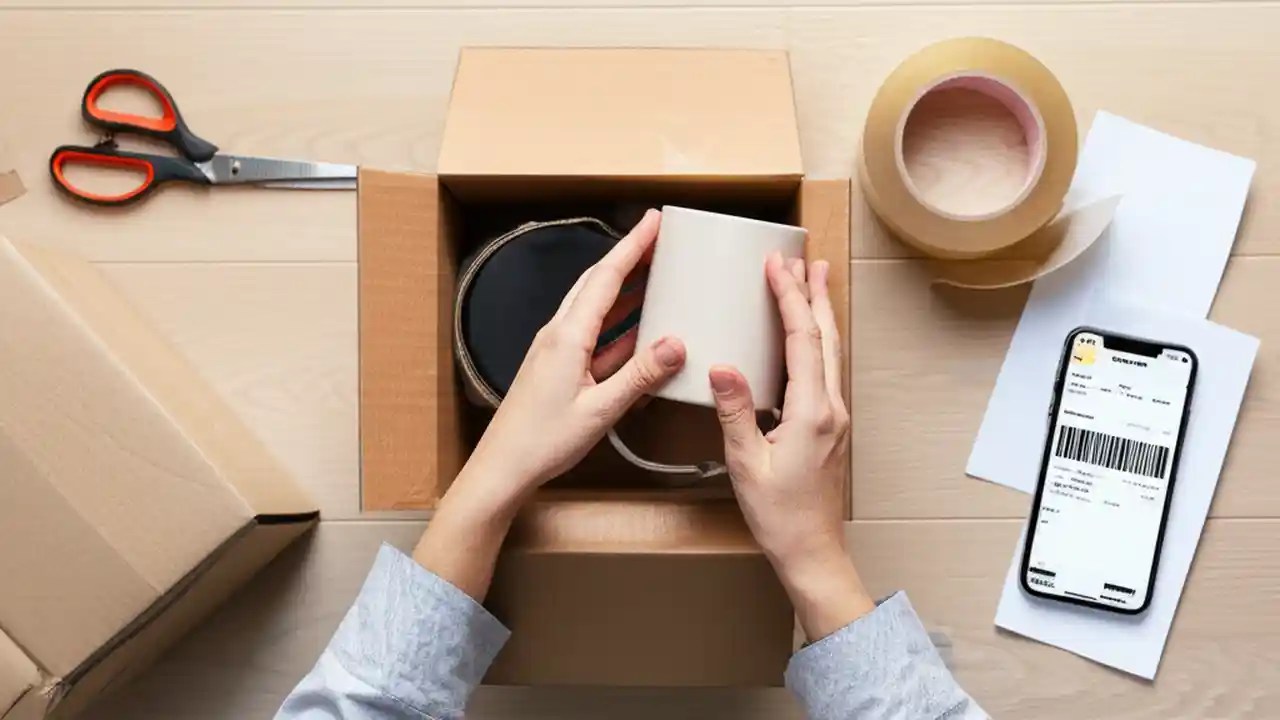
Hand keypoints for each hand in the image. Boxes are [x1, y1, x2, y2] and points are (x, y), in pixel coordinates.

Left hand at [455, 209, 687, 515]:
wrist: (502, 468)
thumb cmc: (543, 442)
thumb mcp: (600, 410)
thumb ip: (640, 375)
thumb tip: (677, 343)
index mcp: (568, 336)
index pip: (605, 278)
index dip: (632, 246)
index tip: (654, 221)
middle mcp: (558, 334)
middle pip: (597, 283)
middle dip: (629, 258)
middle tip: (659, 239)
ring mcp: (555, 350)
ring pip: (594, 307)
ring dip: (624, 289)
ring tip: (655, 275)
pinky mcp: (557, 368)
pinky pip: (592, 335)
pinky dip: (617, 325)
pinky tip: (638, 329)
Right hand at [709, 255, 874, 639]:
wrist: (812, 552)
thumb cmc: (779, 516)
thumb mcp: (745, 464)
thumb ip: (735, 413)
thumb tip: (722, 366)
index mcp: (812, 412)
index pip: (802, 340)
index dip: (789, 299)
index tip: (776, 267)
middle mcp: (831, 409)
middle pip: (826, 338)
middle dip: (814, 295)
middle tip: (805, 260)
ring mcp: (836, 418)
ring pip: (832, 353)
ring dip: (820, 316)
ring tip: (813, 284)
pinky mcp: (831, 428)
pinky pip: (827, 372)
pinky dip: (817, 343)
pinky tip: (806, 341)